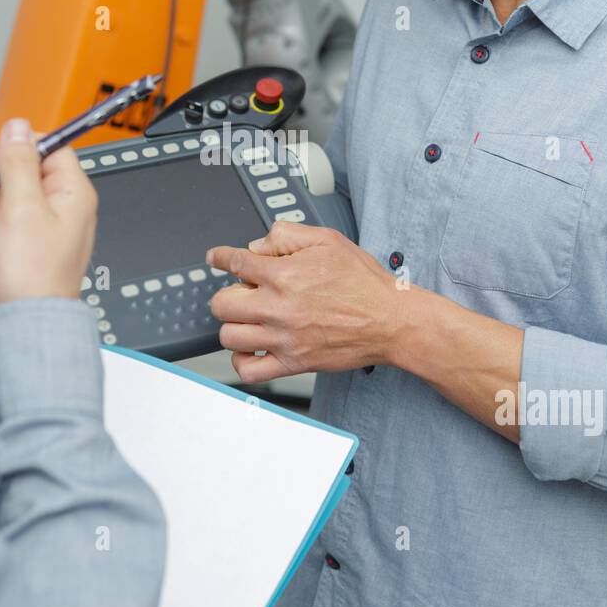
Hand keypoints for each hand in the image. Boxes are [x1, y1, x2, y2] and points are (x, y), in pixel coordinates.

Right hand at [0, 119, 97, 307]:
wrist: (24, 322)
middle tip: (4, 215)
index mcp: (74, 192)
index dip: (21, 148)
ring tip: (2, 241)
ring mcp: (46, 227)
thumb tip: (18, 127)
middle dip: (1, 193)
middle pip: (21, 173)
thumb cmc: (32, 275)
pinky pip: (2, 224)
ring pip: (6, 199)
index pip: (50, 147)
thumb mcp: (20, 208)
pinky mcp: (28, 244)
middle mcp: (65, 207)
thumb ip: (18, 163)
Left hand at [206, 221, 404, 383]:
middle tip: (241, 293)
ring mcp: (284, 338)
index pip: (235, 263)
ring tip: (248, 320)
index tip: (216, 257)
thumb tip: (258, 245)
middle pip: (222, 303)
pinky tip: (251, 348)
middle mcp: (279, 307)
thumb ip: (288, 235)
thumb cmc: (364, 282)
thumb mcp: (328, 240)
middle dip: (227, 294)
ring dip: (233, 325)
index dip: (220, 257)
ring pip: (229, 336)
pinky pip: (249, 370)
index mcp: (284, 275)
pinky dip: (241, 361)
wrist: (390, 320)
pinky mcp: (293, 362)